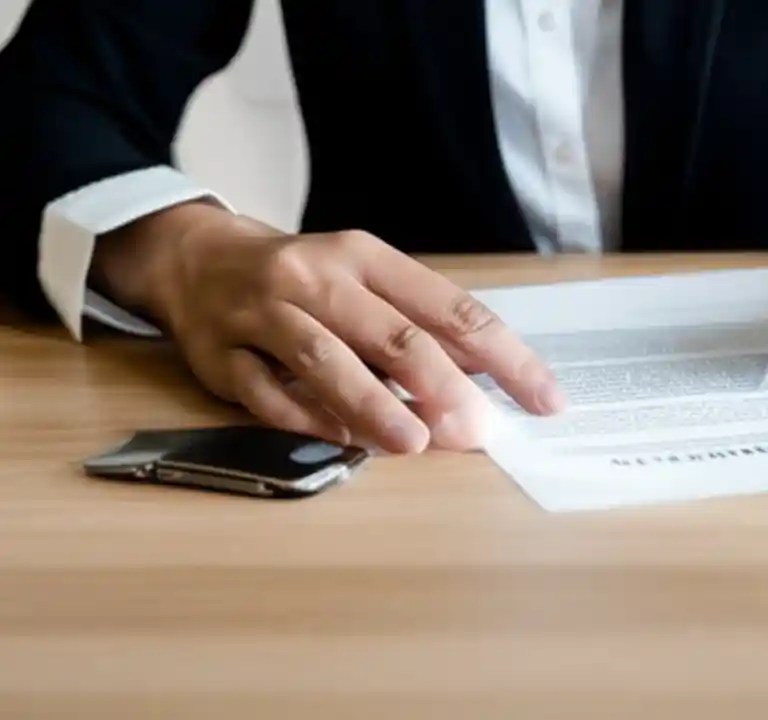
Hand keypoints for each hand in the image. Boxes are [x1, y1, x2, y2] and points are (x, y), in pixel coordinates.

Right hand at [91, 202, 564, 452]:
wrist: (197, 258)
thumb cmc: (306, 281)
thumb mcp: (367, 284)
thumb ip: (423, 327)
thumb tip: (493, 381)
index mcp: (367, 258)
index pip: (450, 308)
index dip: (504, 356)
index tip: (544, 399)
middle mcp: (317, 277)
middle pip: (390, 333)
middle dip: (441, 383)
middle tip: (478, 429)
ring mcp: (264, 312)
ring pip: (324, 358)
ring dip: (373, 403)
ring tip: (415, 441)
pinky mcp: (220, 352)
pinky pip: (264, 391)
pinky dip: (305, 418)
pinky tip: (342, 441)